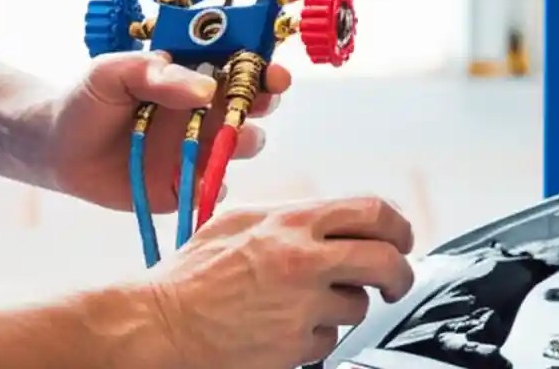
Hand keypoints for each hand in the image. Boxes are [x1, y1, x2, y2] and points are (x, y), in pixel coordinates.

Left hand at [44, 51, 291, 211]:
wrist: (56, 147)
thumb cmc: (88, 99)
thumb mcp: (113, 72)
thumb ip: (155, 74)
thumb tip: (207, 88)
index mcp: (196, 76)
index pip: (242, 68)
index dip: (264, 70)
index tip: (273, 75)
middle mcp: (207, 111)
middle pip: (255, 105)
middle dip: (264, 102)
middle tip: (258, 102)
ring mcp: (200, 148)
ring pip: (244, 144)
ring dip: (243, 141)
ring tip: (225, 137)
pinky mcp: (186, 184)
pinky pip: (215, 186)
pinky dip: (214, 184)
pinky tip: (198, 179)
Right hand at [149, 197, 415, 367]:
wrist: (158, 328)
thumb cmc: (191, 276)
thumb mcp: (240, 222)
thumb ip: (290, 216)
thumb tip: (335, 219)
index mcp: (292, 222)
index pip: (373, 211)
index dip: (398, 227)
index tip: (400, 241)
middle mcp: (304, 260)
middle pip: (386, 261)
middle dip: (400, 275)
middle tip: (394, 283)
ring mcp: (303, 306)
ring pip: (357, 306)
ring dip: (342, 308)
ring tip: (301, 306)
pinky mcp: (297, 346)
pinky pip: (329, 341)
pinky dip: (315, 338)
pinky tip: (282, 329)